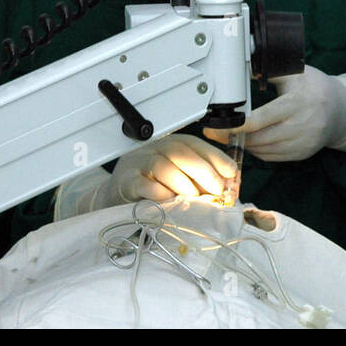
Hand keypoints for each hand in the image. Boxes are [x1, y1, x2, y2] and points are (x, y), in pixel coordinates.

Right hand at [110, 134, 236, 201]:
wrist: (113, 197)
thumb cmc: (149, 188)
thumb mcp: (176, 178)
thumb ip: (198, 179)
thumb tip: (226, 188)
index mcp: (167, 144)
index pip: (193, 144)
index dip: (215, 156)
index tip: (231, 172)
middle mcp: (152, 149)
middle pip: (179, 151)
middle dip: (203, 170)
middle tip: (218, 189)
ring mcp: (137, 164)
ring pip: (161, 165)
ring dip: (183, 182)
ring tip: (195, 197)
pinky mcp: (125, 183)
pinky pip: (142, 184)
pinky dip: (159, 193)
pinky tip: (170, 201)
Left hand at [205, 66, 345, 160]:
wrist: (342, 110)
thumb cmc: (315, 87)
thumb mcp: (295, 73)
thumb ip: (268, 72)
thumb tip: (240, 64)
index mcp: (298, 102)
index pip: (262, 118)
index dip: (238, 124)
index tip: (218, 125)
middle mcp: (302, 125)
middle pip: (259, 138)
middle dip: (234, 136)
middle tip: (214, 132)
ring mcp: (303, 142)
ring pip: (264, 150)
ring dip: (244, 143)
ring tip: (229, 134)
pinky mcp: (302, 154)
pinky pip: (272, 157)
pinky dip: (257, 150)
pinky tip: (250, 140)